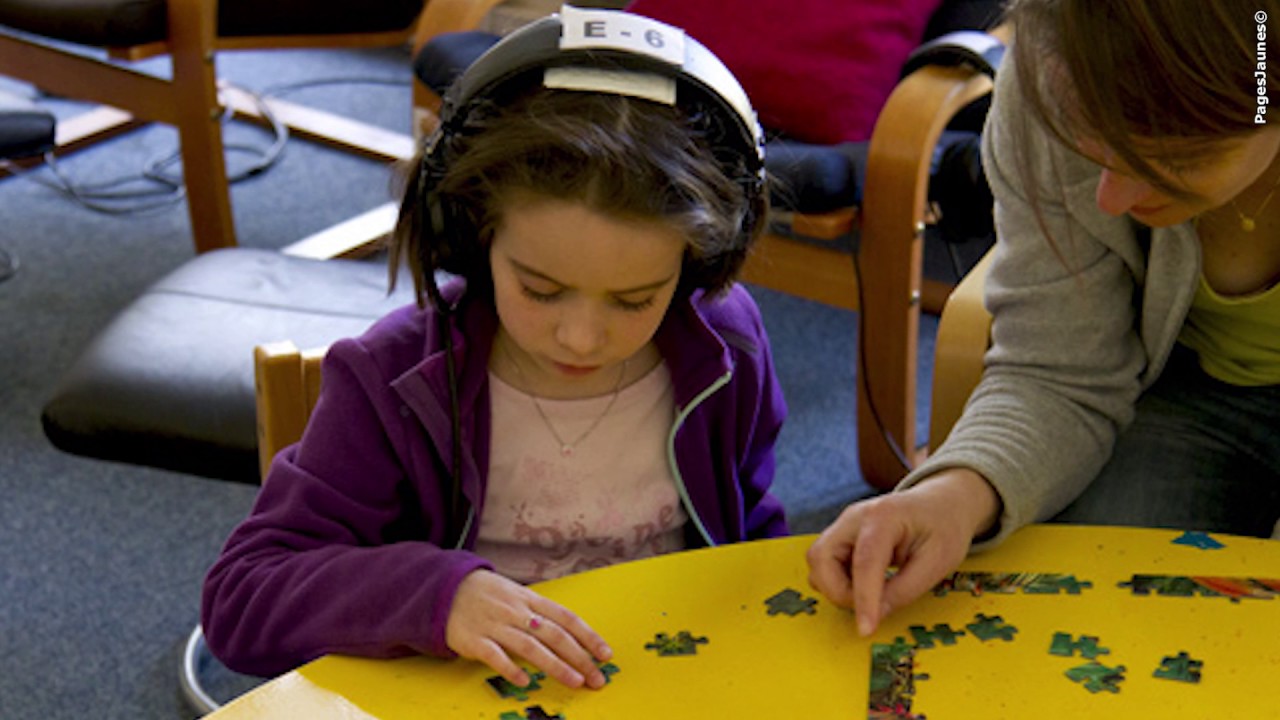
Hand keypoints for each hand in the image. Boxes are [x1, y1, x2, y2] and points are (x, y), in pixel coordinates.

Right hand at [445, 569, 612, 689]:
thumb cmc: (487, 595)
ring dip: (555, 665)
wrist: (445, 589)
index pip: (566, 618)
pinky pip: (495, 656)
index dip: (588, 636)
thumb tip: (570, 635)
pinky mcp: (474, 639)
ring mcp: (495, 625)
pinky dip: (511, 668)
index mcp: (529, 599)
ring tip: (574, 681)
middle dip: (579, 657)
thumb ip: (540, 613)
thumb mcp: (516, 595)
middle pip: (554, 635)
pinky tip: (525, 681)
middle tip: (596, 677)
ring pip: (530, 646)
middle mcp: (516, 611)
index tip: (605, 654)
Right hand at [806, 468, 999, 635]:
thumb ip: (905, 590)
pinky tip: (864, 584)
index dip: (863, 598)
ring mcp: (843, 525)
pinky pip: (825, 564)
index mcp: (885, 516)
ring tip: (872, 593)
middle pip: (821, 557)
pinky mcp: (840, 536)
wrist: (939, 504)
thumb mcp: (938, 562)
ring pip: (818, 562)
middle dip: (838, 592)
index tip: (866, 630)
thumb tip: (876, 614)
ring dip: (836, 587)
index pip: (864, 561)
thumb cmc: (943, 528)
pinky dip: (838, 581)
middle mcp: (854, 517)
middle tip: (870, 608)